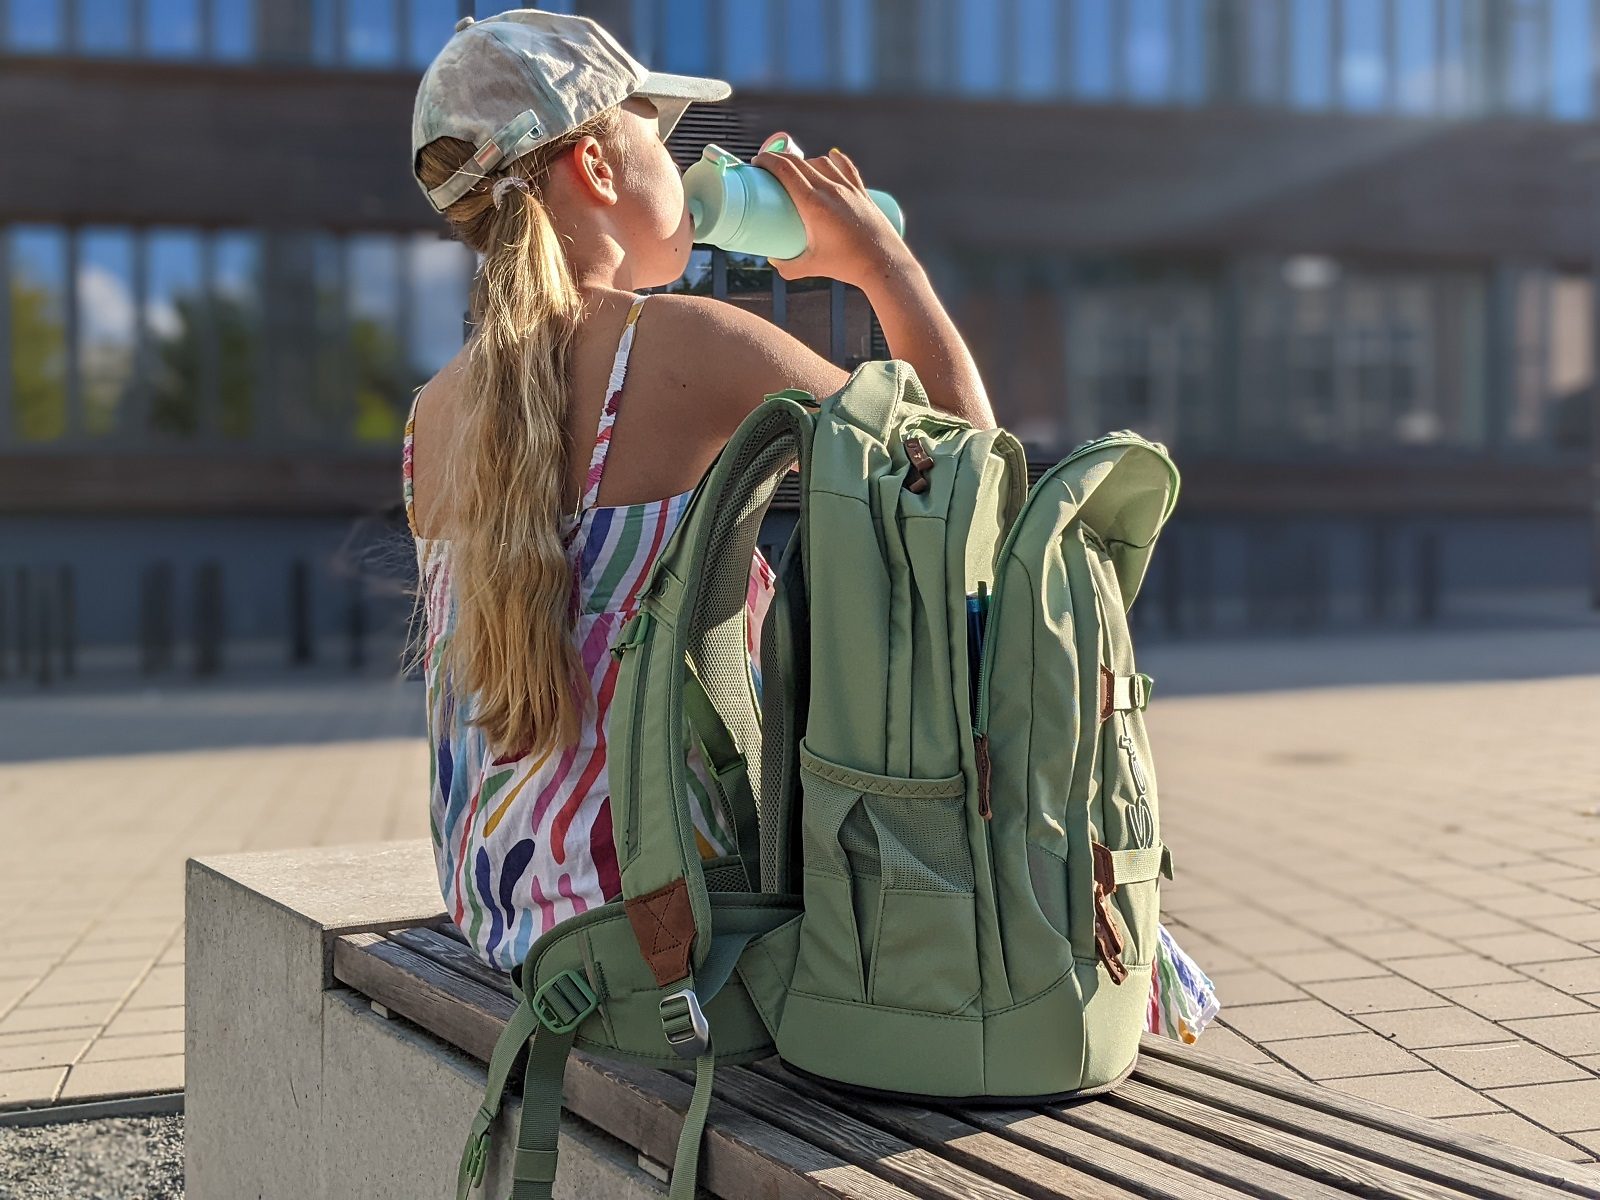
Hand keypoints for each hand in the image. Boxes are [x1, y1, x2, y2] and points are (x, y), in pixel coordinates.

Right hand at [751, 133, 906, 288]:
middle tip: (769, 166)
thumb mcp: (811, 267)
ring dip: (806, 161)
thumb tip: (773, 260)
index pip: (785, 170)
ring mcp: (847, 188)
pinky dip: (834, 160)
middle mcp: (830, 190)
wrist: (883, 263)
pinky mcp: (861, 192)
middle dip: (780, 158)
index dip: (767, 160)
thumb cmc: (847, 265)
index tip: (758, 162)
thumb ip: (788, 267)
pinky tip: (830, 156)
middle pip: (799, 163)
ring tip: (797, 170)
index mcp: (813, 204)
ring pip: (821, 162)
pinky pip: (846, 168)